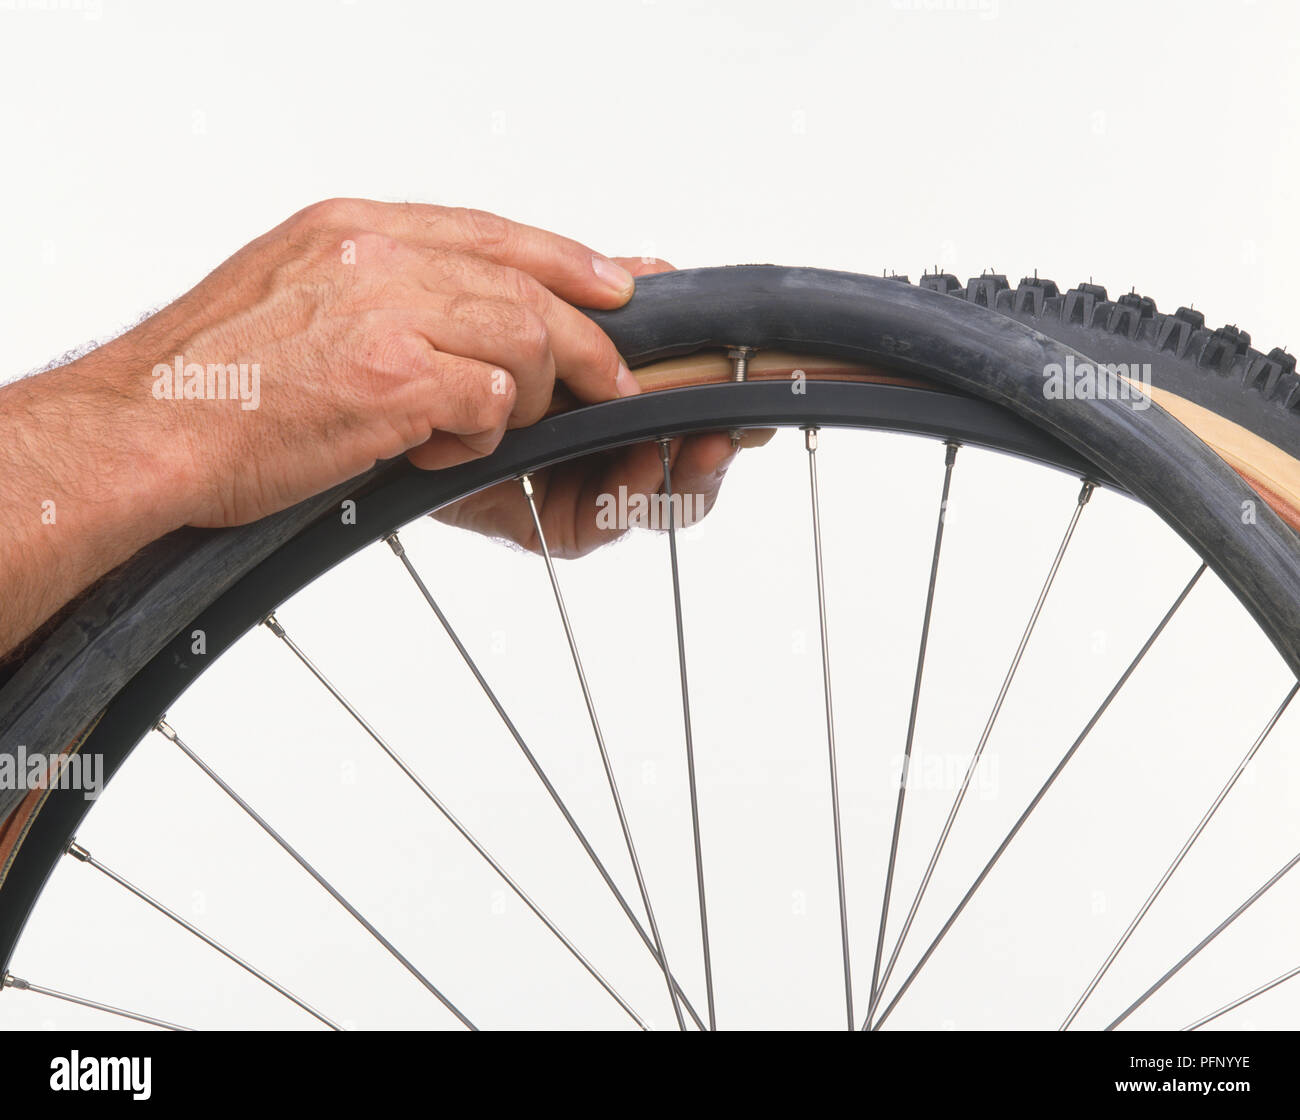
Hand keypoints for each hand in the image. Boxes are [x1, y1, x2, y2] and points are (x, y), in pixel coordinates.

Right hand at [100, 199, 649, 527]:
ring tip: (483, 430)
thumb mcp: (292, 293)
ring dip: (524, 398)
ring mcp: (386, 314)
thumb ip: (378, 286)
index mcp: (355, 230)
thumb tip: (453, 304)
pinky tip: (434, 453)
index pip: (491, 231)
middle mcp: (376, 258)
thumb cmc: (212, 380)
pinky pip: (488, 401)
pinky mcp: (393, 380)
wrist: (146, 430)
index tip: (618, 283)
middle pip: (524, 285)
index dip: (567, 258)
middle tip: (615, 381)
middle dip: (586, 340)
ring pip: (522, 341)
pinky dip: (480, 438)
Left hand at [432, 257, 749, 557]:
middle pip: (682, 453)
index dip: (721, 393)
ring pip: (660, 492)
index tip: (756, 373)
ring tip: (707, 442)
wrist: (371, 410)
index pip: (679, 402)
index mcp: (601, 396)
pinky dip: (636, 493)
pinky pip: (608, 518)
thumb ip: (595, 305)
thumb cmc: (442, 364)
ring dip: (690, 467)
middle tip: (742, 422)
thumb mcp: (532, 317)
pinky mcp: (551, 522)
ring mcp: (579, 486)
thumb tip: (660, 272)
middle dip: (717, 436)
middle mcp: (597, 444)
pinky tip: (649, 466)